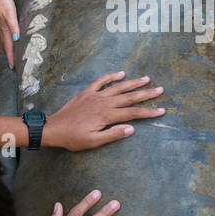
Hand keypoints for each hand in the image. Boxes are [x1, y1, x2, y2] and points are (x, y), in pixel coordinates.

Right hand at [0, 0, 19, 68]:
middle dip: (10, 56)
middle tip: (13, 66)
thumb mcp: (9, 12)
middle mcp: (3, 28)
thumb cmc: (0, 0)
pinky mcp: (1, 20)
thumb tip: (17, 38)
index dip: (11, 56)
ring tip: (12, 56)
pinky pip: (5, 34)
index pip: (9, 46)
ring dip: (9, 49)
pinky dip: (8, 40)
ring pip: (6, 40)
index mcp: (5, 28)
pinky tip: (10, 39)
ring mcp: (1, 25)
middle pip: (7, 45)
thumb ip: (13, 25)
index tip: (12, 67)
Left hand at [44, 72, 165, 149]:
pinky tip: (121, 73)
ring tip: (146, 78)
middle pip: (129, 97)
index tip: (161, 110)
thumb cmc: (73, 138)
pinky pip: (101, 81)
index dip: (148, 112)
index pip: (132, 113)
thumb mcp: (93, 142)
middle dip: (146, 94)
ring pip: (118, 87)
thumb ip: (112, 135)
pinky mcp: (87, 93)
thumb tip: (131, 129)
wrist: (53, 128)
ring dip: (133, 82)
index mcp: (106, 115)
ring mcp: (95, 96)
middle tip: (160, 89)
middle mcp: (103, 103)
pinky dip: (111, 76)